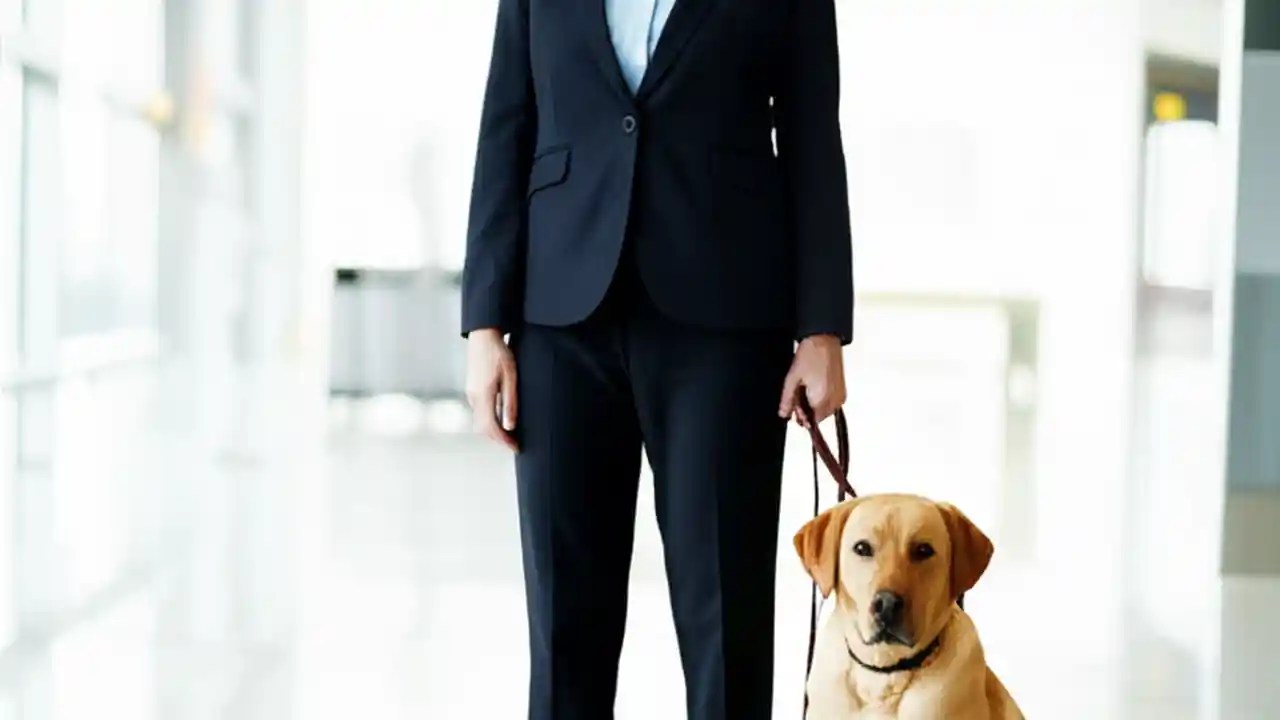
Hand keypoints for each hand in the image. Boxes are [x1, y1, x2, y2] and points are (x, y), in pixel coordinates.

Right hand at [466, 328, 518, 450]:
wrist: (484, 334)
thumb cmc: (500, 353)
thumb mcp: (510, 376)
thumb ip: (510, 401)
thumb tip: (510, 426)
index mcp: (483, 395)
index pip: (491, 428)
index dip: (503, 441)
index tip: (516, 447)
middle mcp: (474, 397)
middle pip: (483, 428)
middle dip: (498, 439)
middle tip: (515, 444)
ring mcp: (471, 393)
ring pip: (480, 420)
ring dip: (494, 431)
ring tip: (511, 434)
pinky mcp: (473, 388)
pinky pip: (480, 411)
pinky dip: (490, 420)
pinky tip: (502, 418)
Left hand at [778, 334, 845, 426]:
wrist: (824, 338)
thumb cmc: (810, 355)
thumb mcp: (792, 378)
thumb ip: (788, 400)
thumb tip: (784, 415)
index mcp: (822, 401)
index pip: (811, 421)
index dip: (800, 415)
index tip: (793, 404)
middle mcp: (835, 401)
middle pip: (818, 416)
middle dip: (807, 409)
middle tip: (798, 392)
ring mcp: (840, 395)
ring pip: (824, 409)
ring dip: (814, 403)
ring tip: (806, 386)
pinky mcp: (842, 389)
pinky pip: (830, 401)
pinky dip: (822, 397)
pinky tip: (814, 385)